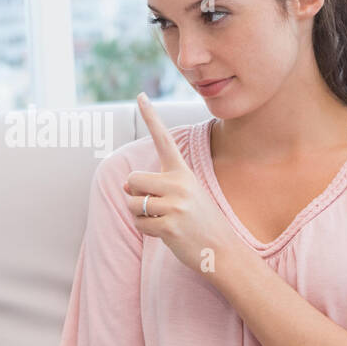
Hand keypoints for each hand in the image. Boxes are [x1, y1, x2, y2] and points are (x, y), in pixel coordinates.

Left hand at [124, 92, 242, 274]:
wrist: (221, 250)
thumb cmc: (199, 220)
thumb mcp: (185, 194)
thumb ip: (157, 184)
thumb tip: (125, 183)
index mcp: (183, 172)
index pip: (164, 139)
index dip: (151, 117)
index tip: (140, 95)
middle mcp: (180, 184)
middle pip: (133, 180)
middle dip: (135, 195)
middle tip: (157, 207)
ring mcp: (176, 205)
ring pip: (133, 204)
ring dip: (140, 215)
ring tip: (164, 220)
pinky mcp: (170, 226)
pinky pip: (139, 224)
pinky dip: (146, 230)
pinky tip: (166, 233)